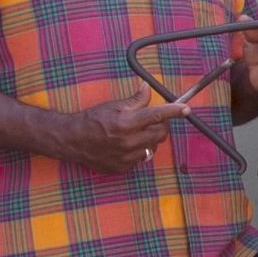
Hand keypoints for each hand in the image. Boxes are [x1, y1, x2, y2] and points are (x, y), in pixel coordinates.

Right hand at [59, 90, 189, 172]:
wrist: (71, 140)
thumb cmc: (91, 120)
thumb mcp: (113, 106)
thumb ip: (135, 100)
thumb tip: (148, 88)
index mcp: (125, 124)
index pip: (156, 116)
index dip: (174, 111)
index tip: (186, 108)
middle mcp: (127, 142)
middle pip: (161, 134)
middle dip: (162, 125)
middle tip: (155, 119)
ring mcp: (126, 157)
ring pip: (153, 147)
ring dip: (150, 138)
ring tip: (136, 131)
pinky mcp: (123, 167)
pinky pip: (142, 158)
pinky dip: (140, 149)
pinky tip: (127, 143)